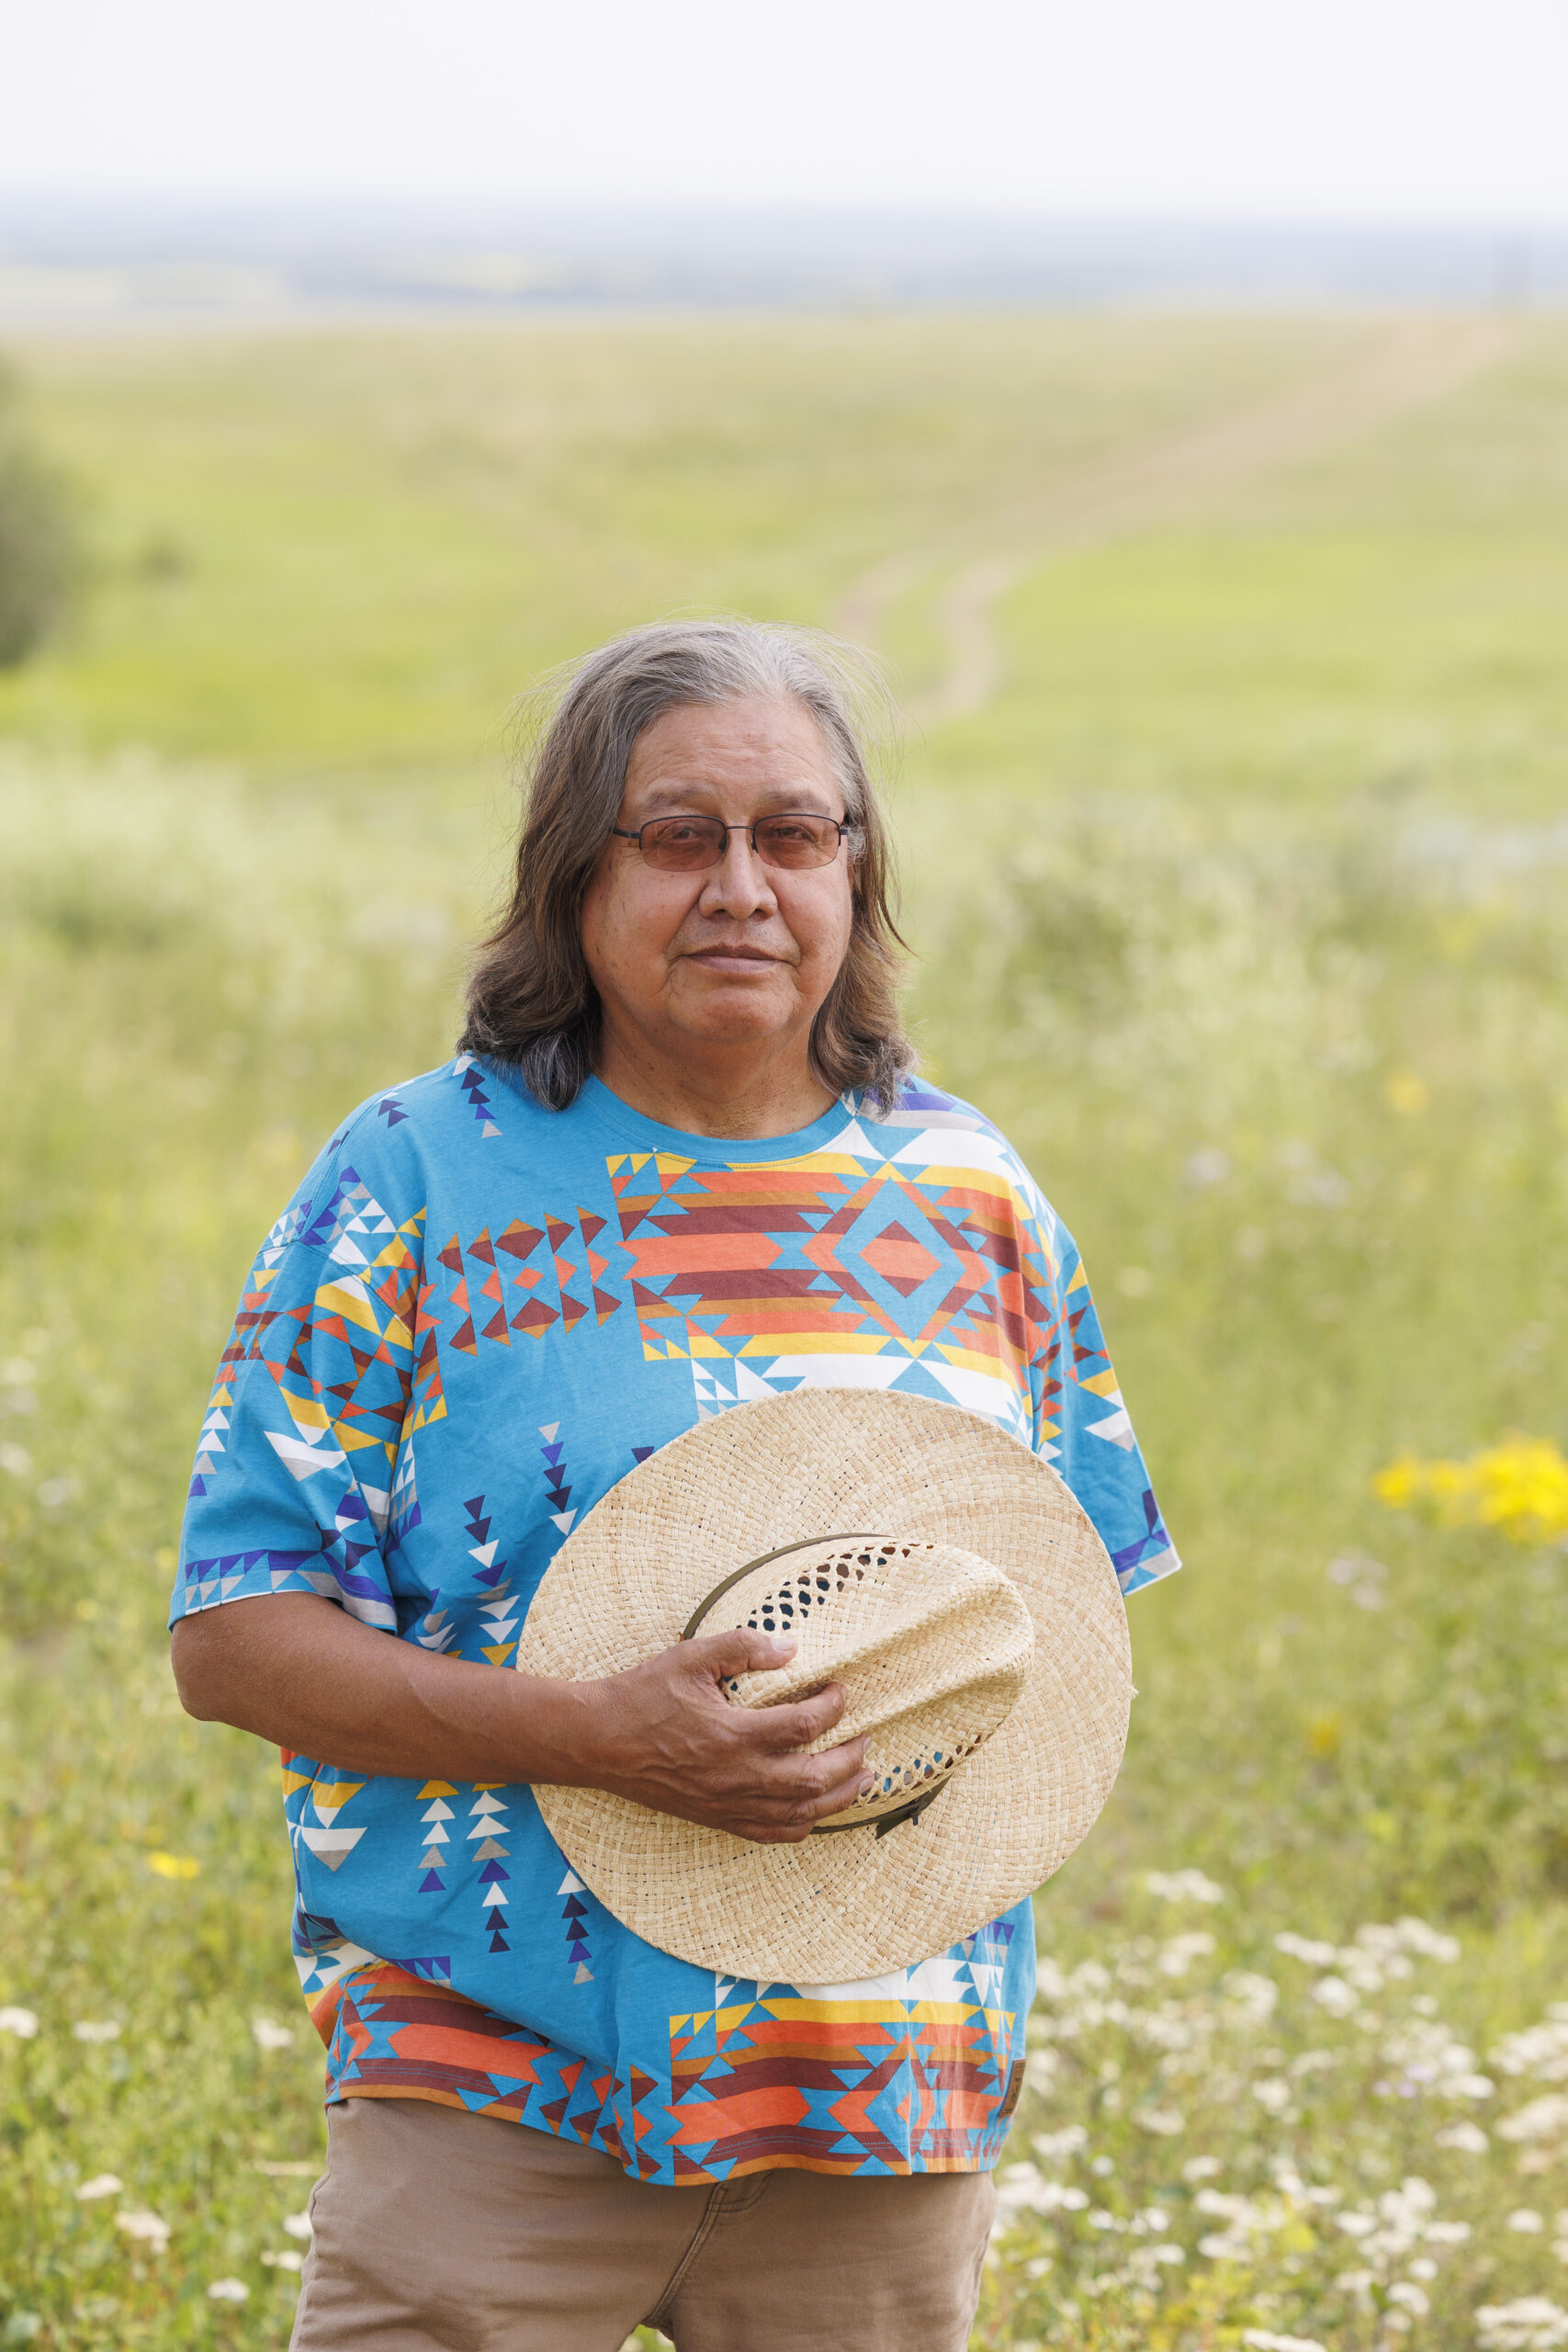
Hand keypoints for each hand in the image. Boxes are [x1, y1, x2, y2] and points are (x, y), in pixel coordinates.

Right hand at [562, 1629, 871, 1844]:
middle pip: (816, 1778)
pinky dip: (803, 1826)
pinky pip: (771, 1834)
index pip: (805, 1725)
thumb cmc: (642, 1695)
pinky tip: (817, 1812)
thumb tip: (790, 1648)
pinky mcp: (716, 1819)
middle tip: (867, 1739)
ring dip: (840, 1797)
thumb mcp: (691, 1657)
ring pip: (801, 1813)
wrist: (599, 1741)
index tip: (839, 1690)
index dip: (833, 1706)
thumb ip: (743, 1647)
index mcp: (734, 1734)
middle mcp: (737, 1777)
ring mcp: (728, 1804)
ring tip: (864, 1778)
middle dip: (851, 1759)